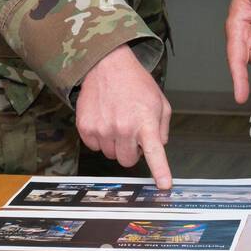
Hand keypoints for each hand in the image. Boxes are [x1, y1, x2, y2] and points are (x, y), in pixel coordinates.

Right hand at [75, 44, 172, 187]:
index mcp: (145, 121)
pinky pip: (94, 147)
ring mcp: (103, 129)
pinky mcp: (86, 128)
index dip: (160, 171)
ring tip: (116, 120)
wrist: (107, 65)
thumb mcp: (159, 102)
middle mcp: (123, 128)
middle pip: (127, 161)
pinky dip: (99, 138)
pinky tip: (104, 120)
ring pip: (110, 154)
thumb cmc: (135, 82)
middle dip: (131, 151)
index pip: (155, 152)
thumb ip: (162, 128)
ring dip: (114, 143)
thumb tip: (158, 147)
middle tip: (131, 133)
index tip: (164, 185)